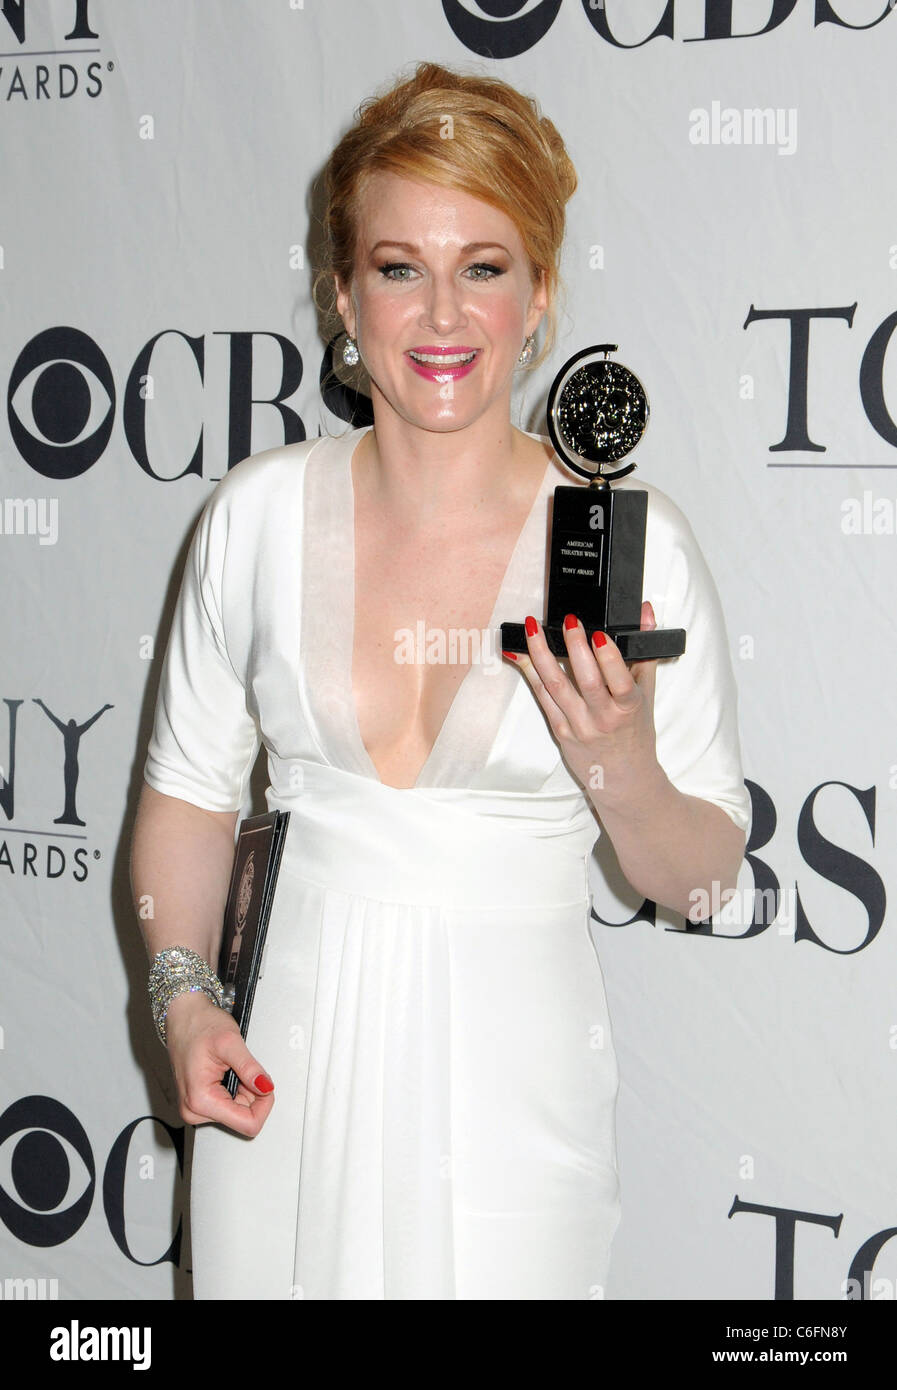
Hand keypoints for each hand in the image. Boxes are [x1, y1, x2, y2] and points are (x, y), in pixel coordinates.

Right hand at [164, 990, 274, 1136]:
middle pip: (243, 1118)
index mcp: (200, 1100)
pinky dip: (235, 1089)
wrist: (184, 1016)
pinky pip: (229, 1105)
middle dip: (251, 1093)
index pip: (247, 1124)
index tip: (264, 1083)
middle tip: (241, 1067)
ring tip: (231, 1067)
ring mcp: (195, 1108)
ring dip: (243, 1090)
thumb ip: (250, 1067)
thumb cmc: (199, 1025)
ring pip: (237, 1112)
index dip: (263, 1104)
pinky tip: (227, 1072)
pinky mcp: (199, 1102)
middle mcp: (194, 1110)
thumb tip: (266, 1087)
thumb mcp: (231, 1041)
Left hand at [505, 601, 664, 811]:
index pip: (620, 682)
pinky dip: (529, 672)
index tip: (599, 634)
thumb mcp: (647, 693)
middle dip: (574, 647)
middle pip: (585, 681)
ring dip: (541, 655)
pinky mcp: (559, 731)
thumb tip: (645, 611)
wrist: (623, 778)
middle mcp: (603, 719)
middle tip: (568, 620)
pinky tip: (519, 653)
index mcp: (629, 708)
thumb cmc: (636, 733)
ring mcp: (578, 726)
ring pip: (555, 686)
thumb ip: (644, 650)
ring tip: (533, 629)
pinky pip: (542, 697)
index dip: (609, 658)